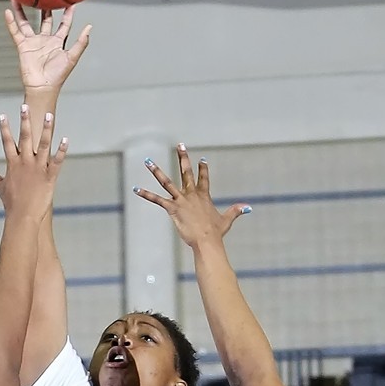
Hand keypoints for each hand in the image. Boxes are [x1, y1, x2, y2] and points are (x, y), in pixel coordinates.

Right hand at [0, 105, 67, 216]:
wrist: (23, 217)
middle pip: (25, 137)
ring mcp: (38, 168)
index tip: (3, 115)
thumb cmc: (11, 203)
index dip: (4, 128)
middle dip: (25, 121)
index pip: (7, 142)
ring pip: (43, 144)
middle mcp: (25, 162)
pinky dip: (62, 150)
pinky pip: (57, 160)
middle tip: (25, 106)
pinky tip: (66, 139)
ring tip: (49, 115)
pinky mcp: (50, 176)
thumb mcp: (0, 187)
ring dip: (46, 129)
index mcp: (13, 164)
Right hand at [4, 2, 90, 94]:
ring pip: (27, 22)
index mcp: (58, 42)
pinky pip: (15, 31)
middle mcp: (45, 40)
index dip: (67, 14)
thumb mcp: (72, 57)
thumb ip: (81, 42)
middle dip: (46, 7)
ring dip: (23, 10)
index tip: (71, 1)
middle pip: (45, 19)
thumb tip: (89, 27)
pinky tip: (8, 11)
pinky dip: (11, 22)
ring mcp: (33, 42)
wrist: (42, 87)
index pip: (64, 24)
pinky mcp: (23, 46)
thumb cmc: (57, 76)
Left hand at [136, 145, 250, 247]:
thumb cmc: (216, 233)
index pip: (204, 179)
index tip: (202, 159)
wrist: (207, 240)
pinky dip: (145, 195)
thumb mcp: (227, 220)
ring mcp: (181, 200)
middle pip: (186, 172)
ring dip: (156, 171)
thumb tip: (248, 207)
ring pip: (167, 182)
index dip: (203, 169)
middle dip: (183, 158)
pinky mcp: (173, 208)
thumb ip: (235, 211)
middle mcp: (192, 194)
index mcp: (203, 196)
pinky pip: (157, 200)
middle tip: (180, 145)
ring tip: (148, 161)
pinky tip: (136, 189)